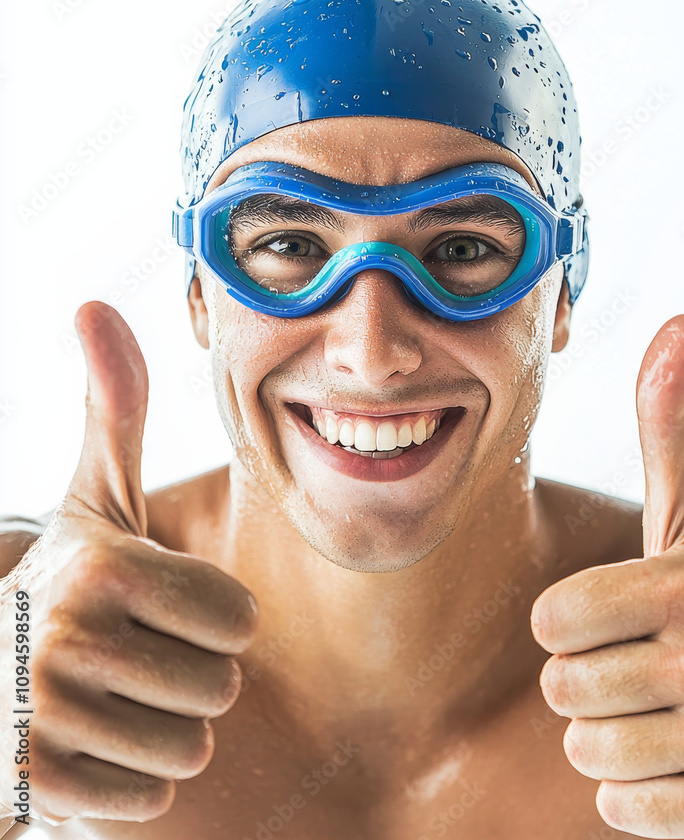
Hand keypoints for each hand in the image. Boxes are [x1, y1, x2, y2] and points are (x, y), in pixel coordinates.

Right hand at [0, 302, 256, 824]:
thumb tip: (92, 303)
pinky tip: (97, 744)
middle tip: (140, 655)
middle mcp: (68, 638)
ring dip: (168, 728)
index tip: (169, 608)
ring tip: (120, 695)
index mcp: (103, 564)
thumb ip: (113, 411)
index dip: (216, 619)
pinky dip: (133, 782)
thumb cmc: (68, 580)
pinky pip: (147, 799)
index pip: (240, 620)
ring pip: (189, 746)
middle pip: (219, 684)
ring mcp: (45, 718)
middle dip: (193, 674)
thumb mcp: (95, 499)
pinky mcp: (33, 788)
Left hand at [531, 315, 683, 839]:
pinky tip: (683, 759)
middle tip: (645, 663)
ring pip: (588, 752)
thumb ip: (672, 422)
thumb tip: (680, 318)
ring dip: (611, 737)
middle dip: (589, 679)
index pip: (551, 621)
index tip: (616, 614)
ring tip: (662, 709)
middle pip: (562, 687)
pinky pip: (623, 811)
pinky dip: (641, 794)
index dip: (570, 621)